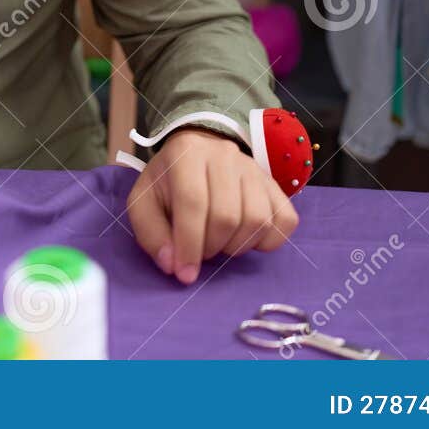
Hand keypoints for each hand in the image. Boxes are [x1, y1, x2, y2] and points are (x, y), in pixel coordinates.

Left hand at [126, 127, 298, 284]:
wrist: (197, 154)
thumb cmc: (168, 183)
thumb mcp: (143, 202)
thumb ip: (151, 234)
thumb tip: (173, 265)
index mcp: (186, 154)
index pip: (193, 203)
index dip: (189, 245)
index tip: (185, 274)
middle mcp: (224, 155)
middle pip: (227, 215)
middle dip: (211, 247)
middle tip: (200, 251)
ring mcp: (254, 168)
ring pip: (258, 219)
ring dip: (237, 246)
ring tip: (220, 243)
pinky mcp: (275, 184)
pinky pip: (285, 220)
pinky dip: (268, 241)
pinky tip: (246, 239)